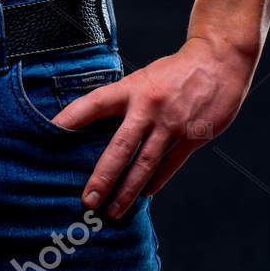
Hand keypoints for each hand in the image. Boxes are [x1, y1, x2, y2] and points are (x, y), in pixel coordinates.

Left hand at [50, 36, 256, 217]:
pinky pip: (170, 165)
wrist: (218, 61)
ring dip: (128, 190)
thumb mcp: (144, 78)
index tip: (51, 131)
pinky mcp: (193, 136)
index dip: (72, 117)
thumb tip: (99, 127)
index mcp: (132, 88)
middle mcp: (148, 107)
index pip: (94, 103)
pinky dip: (156, 181)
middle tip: (87, 200)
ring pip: (145, 164)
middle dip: (102, 177)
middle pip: (119, 147)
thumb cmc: (175, 71)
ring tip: (114, 210)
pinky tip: (145, 194)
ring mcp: (171, 123)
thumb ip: (125, 101)